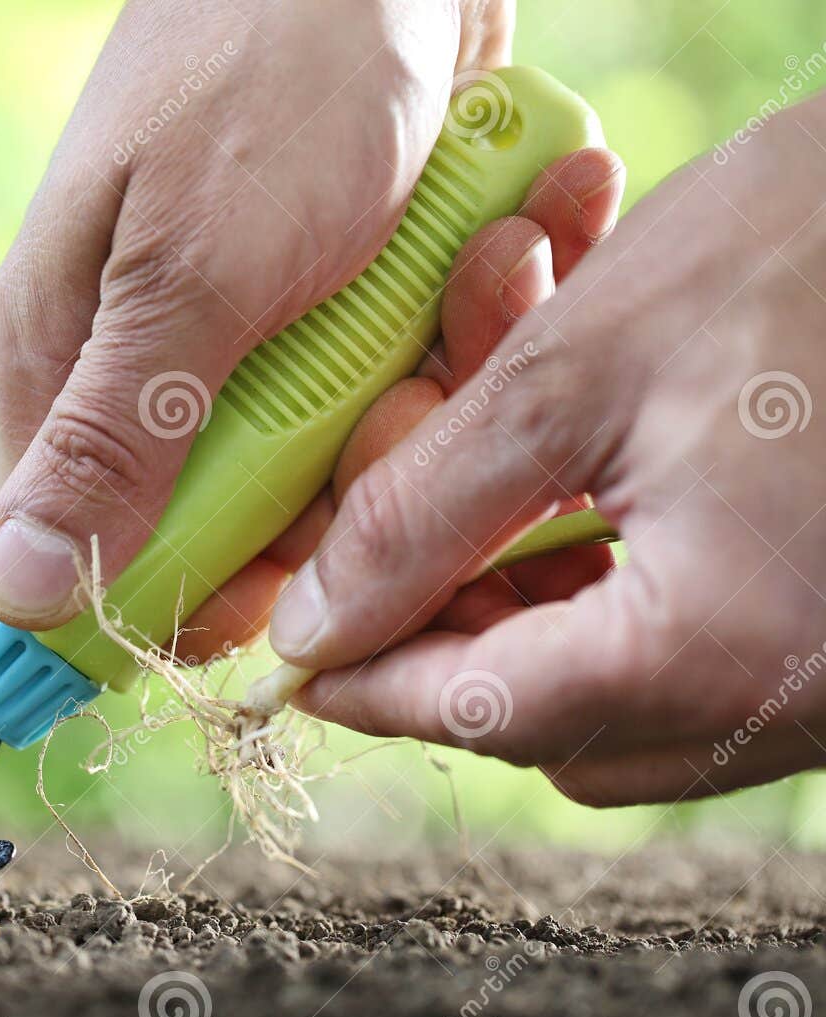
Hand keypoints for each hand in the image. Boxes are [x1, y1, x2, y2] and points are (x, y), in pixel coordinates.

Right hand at [0, 0, 514, 629]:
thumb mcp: (192, 272)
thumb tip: (15, 593)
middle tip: (408, 388)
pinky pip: (397, 382)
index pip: (91, 557)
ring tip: (476, 264)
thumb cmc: (268, 76)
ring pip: (335, 458)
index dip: (197, 592)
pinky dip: (465, 329)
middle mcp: (145, 367)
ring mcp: (244, 337)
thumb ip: (114, 436)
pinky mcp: (329, 304)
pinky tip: (495, 241)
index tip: (297, 570)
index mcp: (66, 366)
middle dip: (347, 482)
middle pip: (237, 523)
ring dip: (428, 389)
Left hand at [272, 93, 825, 805]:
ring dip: (517, 586)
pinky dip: (602, 574)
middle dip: (440, 620)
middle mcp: (781, 697)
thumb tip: (316, 623)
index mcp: (714, 651)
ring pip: (604, 682)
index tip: (289, 656)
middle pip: (536, 711)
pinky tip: (576, 473)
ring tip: (487, 463)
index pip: (474, 714)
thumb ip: (426, 512)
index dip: (362, 683)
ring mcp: (819, 675)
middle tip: (388, 528)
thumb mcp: (575, 371)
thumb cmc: (807, 257)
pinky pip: (683, 644)